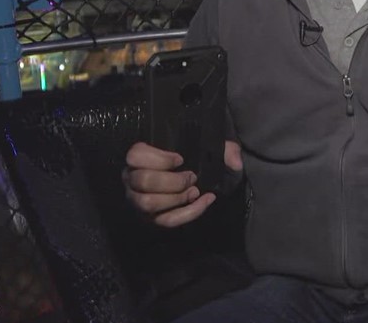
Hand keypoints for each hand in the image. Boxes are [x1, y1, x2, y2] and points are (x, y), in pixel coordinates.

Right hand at [122, 140, 241, 226]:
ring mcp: (138, 200)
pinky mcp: (151, 218)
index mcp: (139, 157)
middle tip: (192, 177)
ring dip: (176, 198)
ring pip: (148, 203)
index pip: (135, 155)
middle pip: (143, 181)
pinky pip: (166, 221)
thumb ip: (225, 149)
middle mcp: (132, 179)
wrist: (190, 175)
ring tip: (195, 191)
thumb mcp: (209, 147)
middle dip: (172, 181)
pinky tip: (206, 200)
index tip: (181, 159)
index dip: (158, 158)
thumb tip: (235, 163)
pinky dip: (189, 213)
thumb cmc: (193, 158)